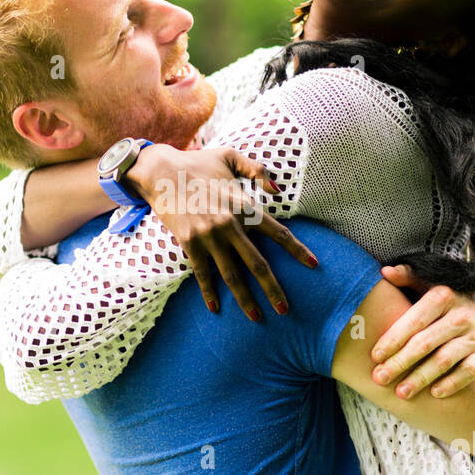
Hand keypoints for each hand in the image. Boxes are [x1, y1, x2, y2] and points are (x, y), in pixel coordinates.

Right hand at [127, 144, 317, 319]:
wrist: (160, 171)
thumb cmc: (198, 163)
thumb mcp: (231, 156)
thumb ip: (258, 170)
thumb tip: (278, 188)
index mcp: (244, 205)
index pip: (279, 233)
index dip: (298, 250)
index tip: (314, 265)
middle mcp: (229, 224)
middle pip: (258, 263)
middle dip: (273, 288)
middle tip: (285, 309)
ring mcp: (209, 236)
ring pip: (232, 274)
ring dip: (245, 299)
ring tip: (257, 317)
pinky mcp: (190, 243)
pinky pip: (202, 273)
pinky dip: (209, 291)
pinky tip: (215, 308)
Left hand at [368, 265, 474, 398]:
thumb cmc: (449, 301)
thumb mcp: (431, 285)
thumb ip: (408, 278)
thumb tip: (384, 272)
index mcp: (443, 296)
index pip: (414, 320)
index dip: (393, 339)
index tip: (375, 356)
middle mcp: (462, 315)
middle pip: (426, 343)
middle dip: (400, 362)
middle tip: (379, 378)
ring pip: (445, 360)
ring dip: (421, 378)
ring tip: (401, 392)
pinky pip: (470, 371)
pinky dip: (452, 383)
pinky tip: (434, 393)